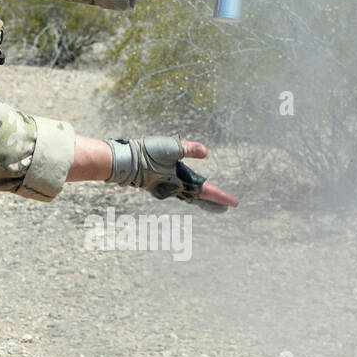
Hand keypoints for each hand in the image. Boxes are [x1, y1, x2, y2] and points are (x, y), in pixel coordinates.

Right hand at [108, 136, 237, 211]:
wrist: (122, 162)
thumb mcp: (171, 148)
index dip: (220, 197)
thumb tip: (206, 152)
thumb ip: (189, 149)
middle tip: (224, 208)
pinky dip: (186, 193)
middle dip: (211, 202)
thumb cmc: (146, 154)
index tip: (234, 204)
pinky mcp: (157, 185)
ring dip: (199, 199)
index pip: (205, 191)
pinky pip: (177, 192)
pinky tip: (185, 190)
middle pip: (197, 198)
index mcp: (181, 181)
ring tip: (208, 202)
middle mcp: (174, 189)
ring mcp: (165, 189)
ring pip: (187, 196)